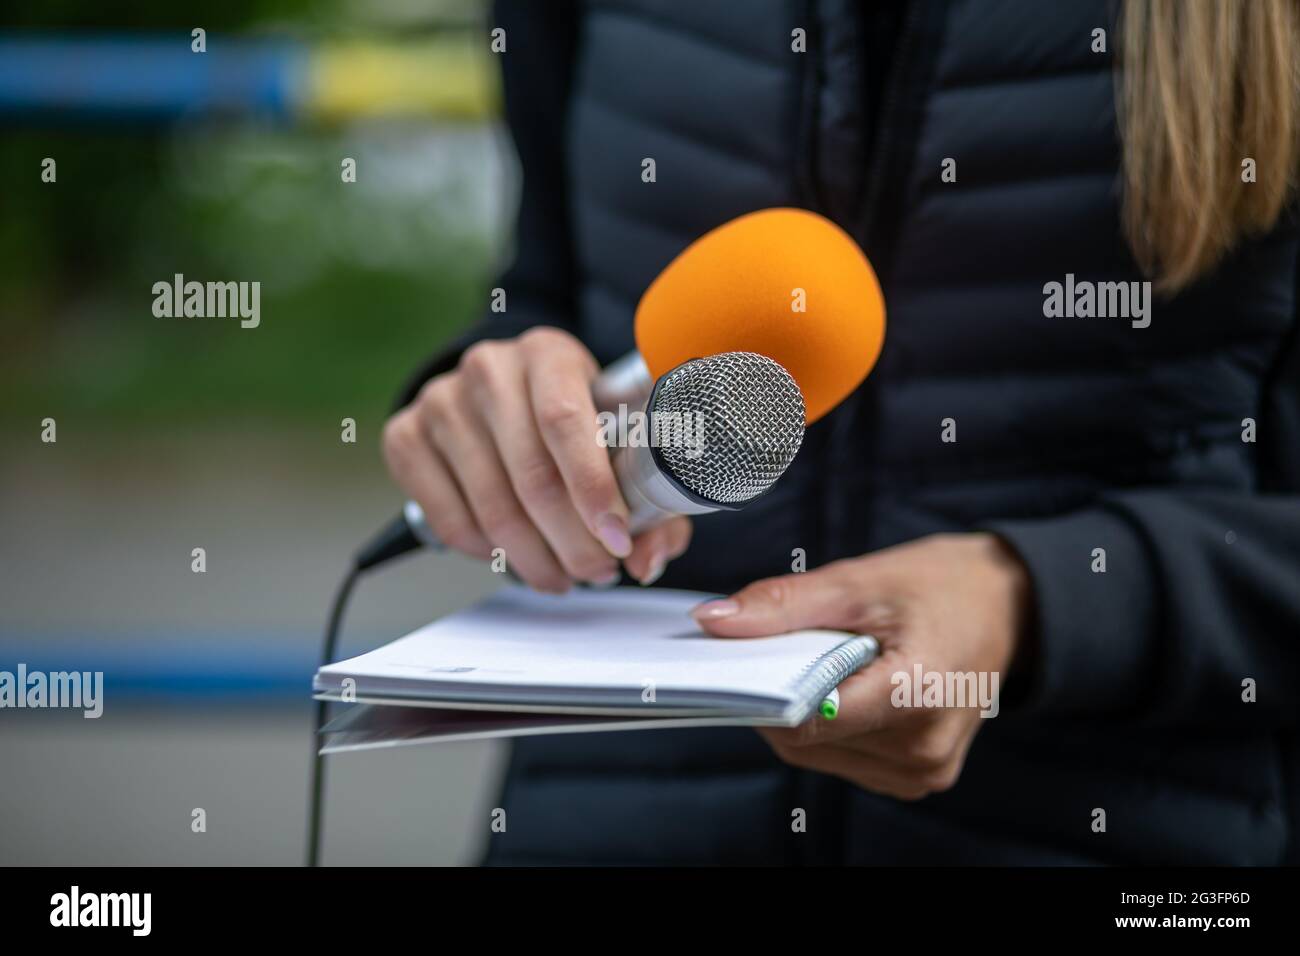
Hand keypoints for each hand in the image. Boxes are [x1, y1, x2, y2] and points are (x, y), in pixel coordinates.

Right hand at [382, 327, 690, 591]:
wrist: (499, 395)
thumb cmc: (571, 419)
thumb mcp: (618, 439)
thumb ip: (650, 501)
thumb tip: (646, 559)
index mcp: (548, 354)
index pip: (565, 420)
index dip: (593, 488)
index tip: (617, 539)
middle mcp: (489, 369)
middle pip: (531, 475)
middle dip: (572, 541)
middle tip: (597, 570)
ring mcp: (440, 402)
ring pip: (492, 507)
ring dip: (535, 558)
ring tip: (565, 574)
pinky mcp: (406, 437)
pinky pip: (450, 520)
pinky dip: (489, 553)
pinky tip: (517, 555)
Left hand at [691, 533, 1030, 799]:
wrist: (1012, 607)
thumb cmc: (946, 587)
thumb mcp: (862, 580)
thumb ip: (785, 605)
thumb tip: (714, 622)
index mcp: (916, 694)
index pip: (807, 719)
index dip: (764, 689)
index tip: (740, 656)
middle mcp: (922, 748)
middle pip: (807, 741)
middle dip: (781, 695)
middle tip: (786, 644)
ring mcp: (923, 770)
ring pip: (819, 755)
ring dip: (804, 712)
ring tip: (831, 660)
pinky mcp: (918, 776)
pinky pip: (846, 759)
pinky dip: (829, 725)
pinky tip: (846, 685)